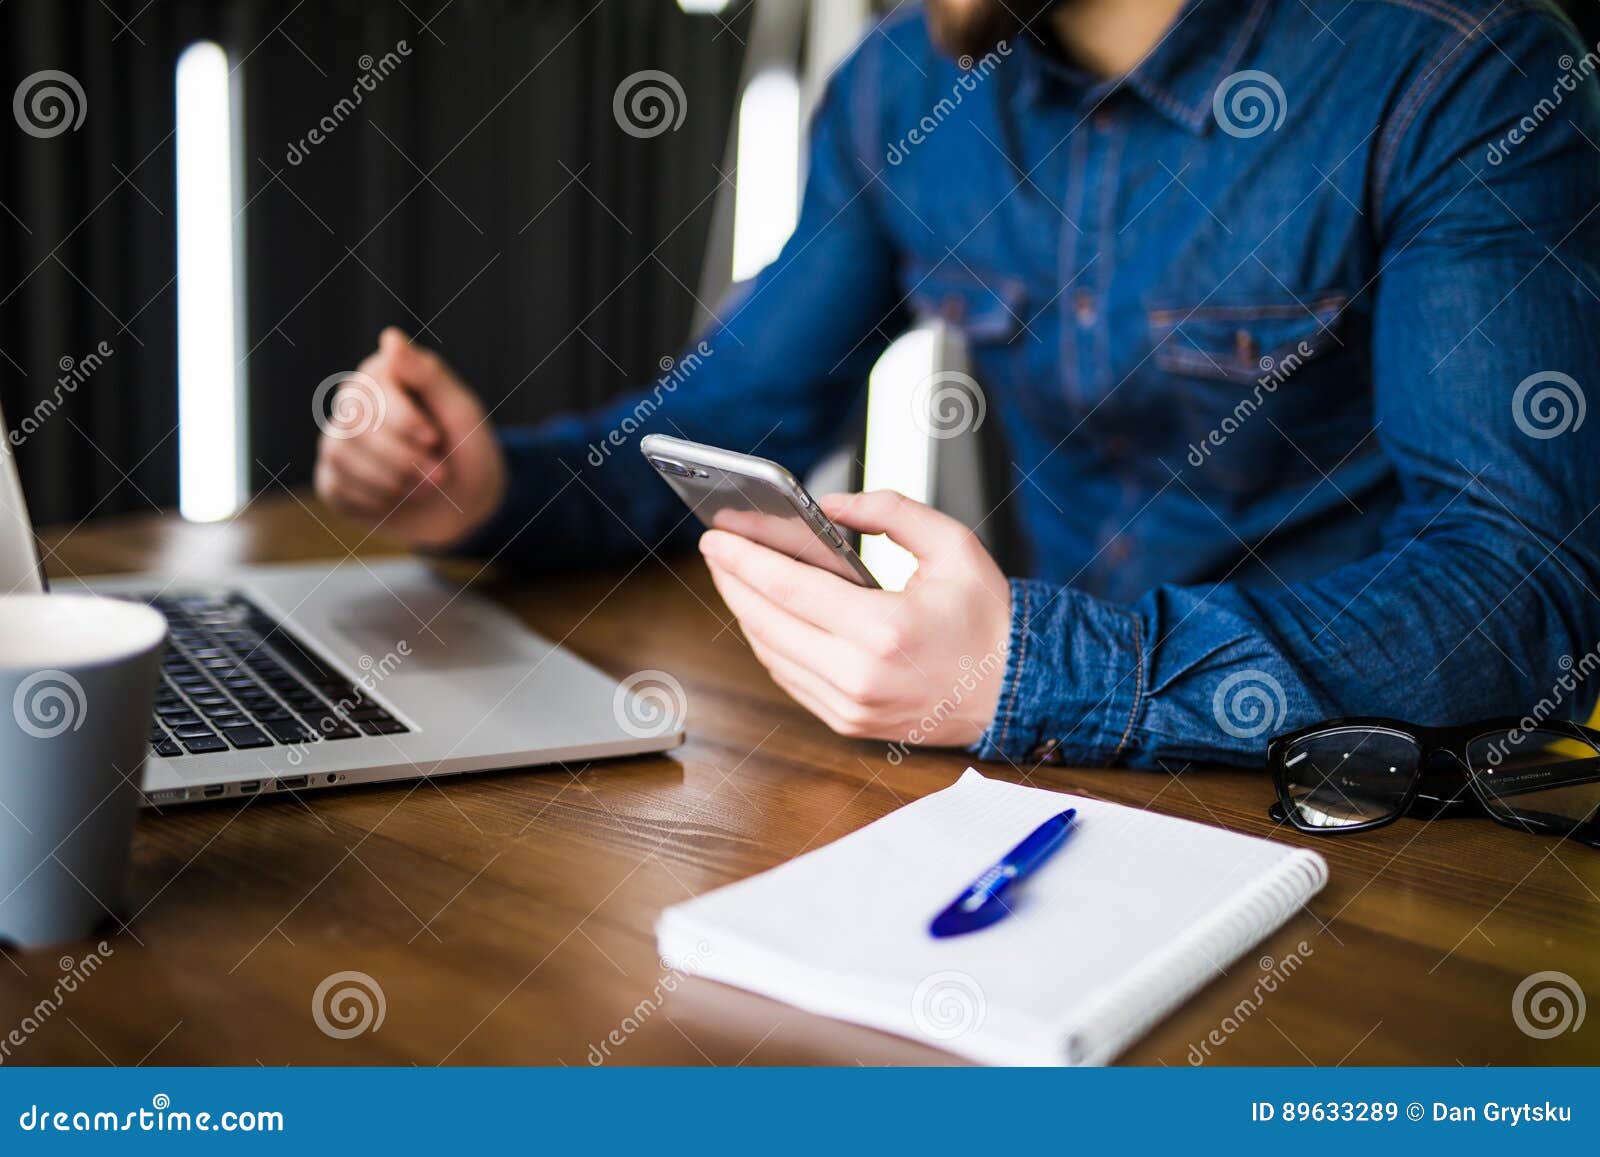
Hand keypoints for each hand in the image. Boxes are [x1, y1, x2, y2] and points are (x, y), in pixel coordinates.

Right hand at [314, 328, 506, 548]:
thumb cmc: (466, 447)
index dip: (401, 418)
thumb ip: (427, 374)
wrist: (466, 500)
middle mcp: (352, 403)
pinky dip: (376, 501)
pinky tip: (400, 499)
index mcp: (382, 375)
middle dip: (402, 458)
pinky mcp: (331, 479)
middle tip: (441, 476)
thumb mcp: (460, 411)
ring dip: (392, 481)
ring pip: (341, 456)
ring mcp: (338, 441)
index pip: (371, 390)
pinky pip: (336, 489)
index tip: (433, 438)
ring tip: (427, 488)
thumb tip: (389, 337)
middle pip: (354, 425)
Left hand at [699, 490, 1012, 747]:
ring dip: (746, 612)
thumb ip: (890, 511)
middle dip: (733, 580)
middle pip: (767, 622)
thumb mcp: (953, 545)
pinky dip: (771, 643)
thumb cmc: (986, 619)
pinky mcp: (847, 722)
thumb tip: (829, 506)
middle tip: (718, 548)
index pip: (789, 589)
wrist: (1014, 688)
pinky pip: (790, 678)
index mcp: (884, 630)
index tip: (716, 535)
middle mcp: (860, 675)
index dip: (744, 559)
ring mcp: (850, 706)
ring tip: (736, 575)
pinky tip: (766, 614)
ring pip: (771, 653)